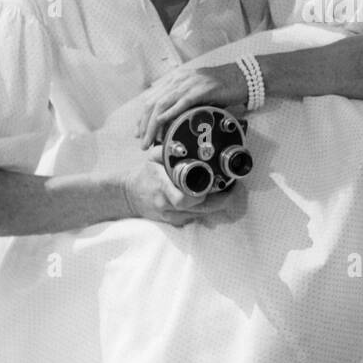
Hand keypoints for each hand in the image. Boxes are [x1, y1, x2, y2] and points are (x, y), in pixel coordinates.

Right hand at [121, 146, 237, 224]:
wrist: (130, 196)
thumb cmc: (145, 176)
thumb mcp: (152, 159)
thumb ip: (166, 149)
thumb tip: (181, 140)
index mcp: (162, 187)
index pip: (184, 198)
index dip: (203, 193)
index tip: (218, 183)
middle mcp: (167, 205)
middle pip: (200, 209)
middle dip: (218, 200)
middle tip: (232, 189)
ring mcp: (171, 216)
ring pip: (201, 215)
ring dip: (216, 205)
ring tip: (228, 193)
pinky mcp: (174, 222)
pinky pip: (195, 218)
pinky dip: (205, 210)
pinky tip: (212, 200)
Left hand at [136, 62, 248, 148]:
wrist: (241, 77)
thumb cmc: (220, 86)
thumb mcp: (195, 90)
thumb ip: (181, 99)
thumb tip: (167, 115)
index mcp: (176, 79)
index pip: (151, 99)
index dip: (142, 117)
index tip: (139, 132)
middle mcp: (178, 80)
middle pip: (153, 103)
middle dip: (144, 125)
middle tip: (142, 141)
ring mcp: (189, 84)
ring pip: (163, 104)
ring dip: (153, 125)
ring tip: (150, 140)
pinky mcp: (201, 89)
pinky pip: (182, 102)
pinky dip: (170, 113)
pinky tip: (163, 122)